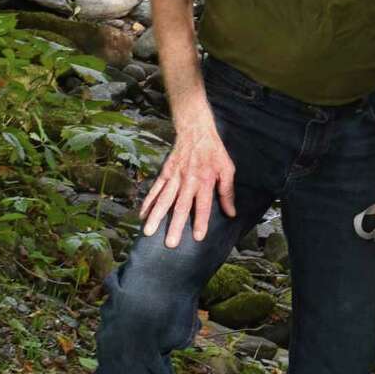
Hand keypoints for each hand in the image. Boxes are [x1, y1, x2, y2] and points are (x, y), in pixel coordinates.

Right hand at [139, 116, 235, 248]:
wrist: (196, 131)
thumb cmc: (214, 152)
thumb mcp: (227, 169)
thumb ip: (227, 192)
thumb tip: (231, 213)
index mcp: (204, 181)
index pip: (203, 205)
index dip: (201, 221)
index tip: (198, 237)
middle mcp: (188, 181)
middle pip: (181, 206)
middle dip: (175, 225)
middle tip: (170, 243)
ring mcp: (174, 177)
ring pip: (164, 199)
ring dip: (156, 216)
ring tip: (148, 231)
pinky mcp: (165, 173)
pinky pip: (156, 189)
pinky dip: (149, 202)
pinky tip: (143, 215)